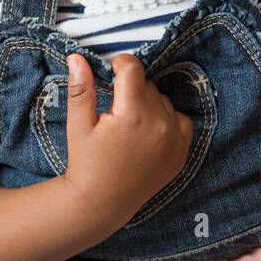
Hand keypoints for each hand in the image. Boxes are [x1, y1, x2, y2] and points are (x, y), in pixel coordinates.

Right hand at [60, 52, 192, 230]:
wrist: (101, 204)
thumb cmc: (86, 163)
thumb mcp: (78, 125)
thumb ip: (81, 89)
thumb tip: (77, 56)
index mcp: (132, 115)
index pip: (133, 68)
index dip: (119, 65)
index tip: (111, 74)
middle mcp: (160, 124)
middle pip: (147, 84)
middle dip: (130, 90)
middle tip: (114, 112)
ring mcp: (175, 139)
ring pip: (162, 100)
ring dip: (147, 104)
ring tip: (128, 126)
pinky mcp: (183, 151)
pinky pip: (179, 118)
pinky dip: (165, 120)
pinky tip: (146, 133)